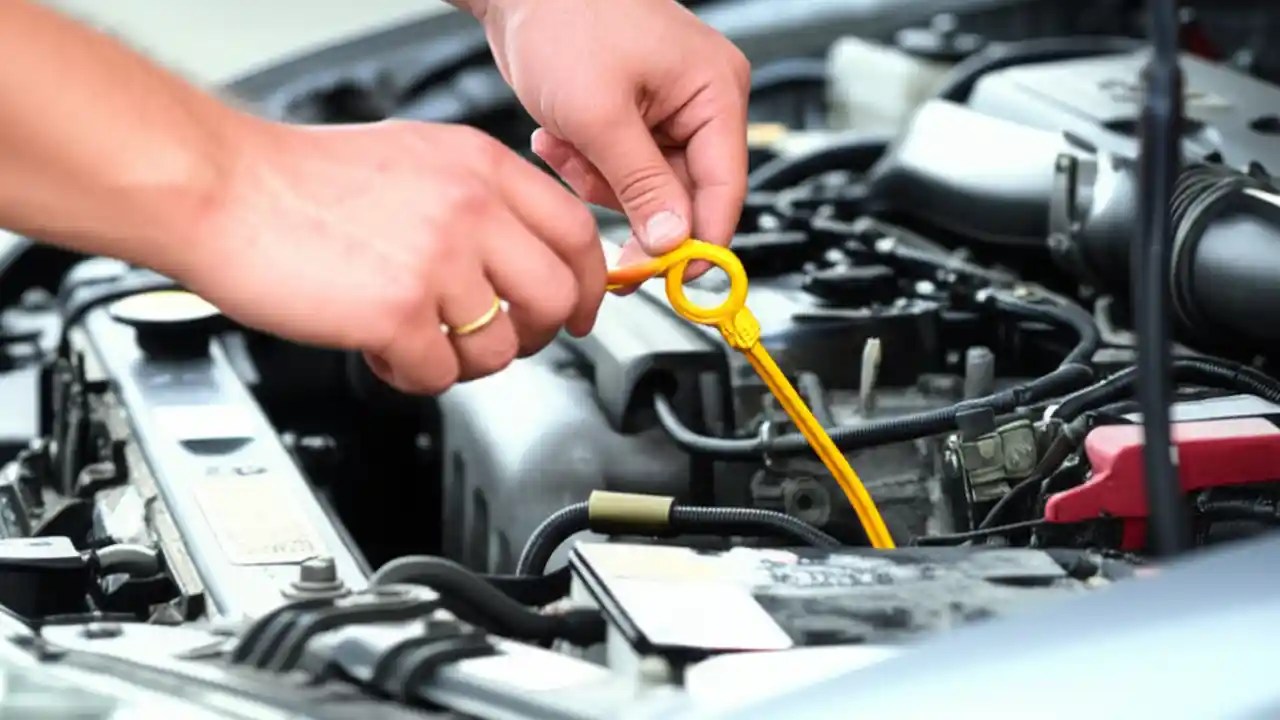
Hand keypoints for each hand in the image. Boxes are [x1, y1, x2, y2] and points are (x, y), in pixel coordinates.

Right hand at [183, 119, 603, 393]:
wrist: (222, 189)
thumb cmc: (301, 180)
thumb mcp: (416, 160)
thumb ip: (478, 202)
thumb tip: (525, 257)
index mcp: (480, 167)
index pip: (576, 234)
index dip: (588, 285)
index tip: (579, 311)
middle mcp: (470, 208)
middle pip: (556, 299)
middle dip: (534, 336)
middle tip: (498, 341)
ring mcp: (439, 261)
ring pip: (502, 349)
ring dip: (465, 362)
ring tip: (423, 342)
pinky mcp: (399, 311)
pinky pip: (440, 374)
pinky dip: (413, 375)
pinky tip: (385, 351)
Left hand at [480, 0, 749, 272]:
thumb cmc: (564, 17)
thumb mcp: (600, 116)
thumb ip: (642, 186)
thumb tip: (673, 241)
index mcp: (715, 92)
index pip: (726, 190)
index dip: (701, 243)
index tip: (672, 281)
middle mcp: (701, 102)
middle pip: (685, 195)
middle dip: (631, 205)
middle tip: (593, 213)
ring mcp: (667, 109)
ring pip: (646, 189)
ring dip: (599, 183)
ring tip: (565, 148)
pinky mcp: (634, 116)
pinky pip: (621, 169)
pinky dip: (586, 165)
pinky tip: (559, 139)